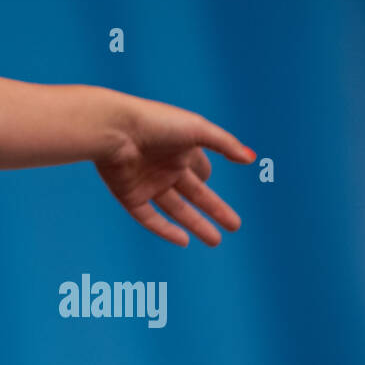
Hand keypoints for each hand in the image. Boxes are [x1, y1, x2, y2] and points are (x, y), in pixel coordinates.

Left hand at [93, 94, 254, 246]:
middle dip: (215, 209)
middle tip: (235, 227)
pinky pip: (149, 218)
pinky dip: (165, 230)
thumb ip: (225, 143)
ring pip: (175, 209)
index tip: (211, 179)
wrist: (113, 130)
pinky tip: (184, 241)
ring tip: (216, 241)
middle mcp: (163, 167)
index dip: (206, 174)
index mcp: (179, 148)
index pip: (199, 168)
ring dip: (196, 225)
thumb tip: (251, 159)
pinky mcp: (129, 195)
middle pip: (194, 193)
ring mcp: (147, 182)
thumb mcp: (197, 129)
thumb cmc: (155, 123)